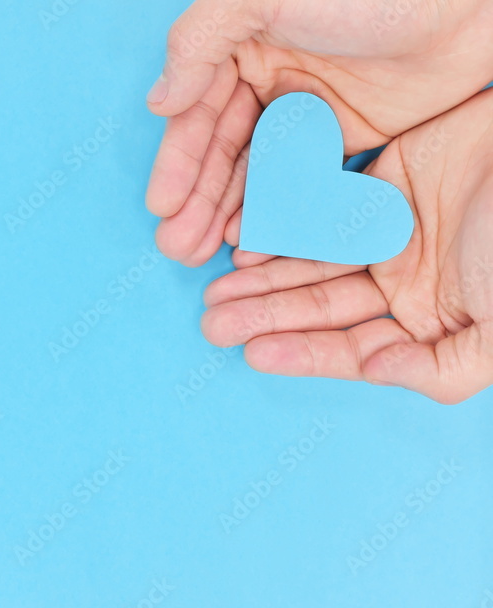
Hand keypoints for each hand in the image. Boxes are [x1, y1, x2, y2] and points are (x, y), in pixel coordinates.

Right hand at [145, 0, 492, 266]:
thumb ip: (201, 42)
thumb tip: (159, 103)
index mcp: (243, 45)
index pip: (198, 113)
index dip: (178, 162)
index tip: (162, 206)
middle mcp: (270, 80)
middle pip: (222, 151)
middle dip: (196, 200)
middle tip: (176, 246)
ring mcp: (310, 112)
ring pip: (257, 173)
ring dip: (225, 214)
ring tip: (200, 252)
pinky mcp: (349, 137)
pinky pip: (303, 183)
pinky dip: (277, 213)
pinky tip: (251, 241)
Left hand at [200, 89, 492, 403]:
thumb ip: (445, 368)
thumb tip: (376, 371)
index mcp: (429, 322)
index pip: (352, 347)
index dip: (303, 353)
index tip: (253, 354)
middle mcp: (401, 283)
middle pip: (318, 305)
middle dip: (266, 315)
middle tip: (212, 321)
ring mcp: (386, 234)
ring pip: (310, 262)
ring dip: (262, 278)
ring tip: (215, 289)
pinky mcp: (377, 185)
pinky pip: (317, 211)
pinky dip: (282, 228)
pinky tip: (244, 244)